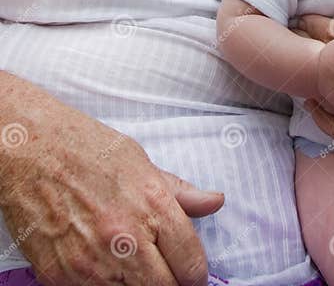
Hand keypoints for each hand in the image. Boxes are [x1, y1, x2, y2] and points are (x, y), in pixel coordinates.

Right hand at [0, 77, 223, 285]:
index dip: (195, 273)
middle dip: (171, 284)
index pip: (191, 263)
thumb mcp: (140, 162)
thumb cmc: (86, 149)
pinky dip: (102, 285)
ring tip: (129, 261)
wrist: (30, 150)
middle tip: (166, 273)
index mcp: (152, 205)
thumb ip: (179, 191)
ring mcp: (91, 263)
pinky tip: (100, 263)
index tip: (191, 273)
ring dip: (136, 285)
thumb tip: (215, 201)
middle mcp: (125, 238)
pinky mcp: (60, 278)